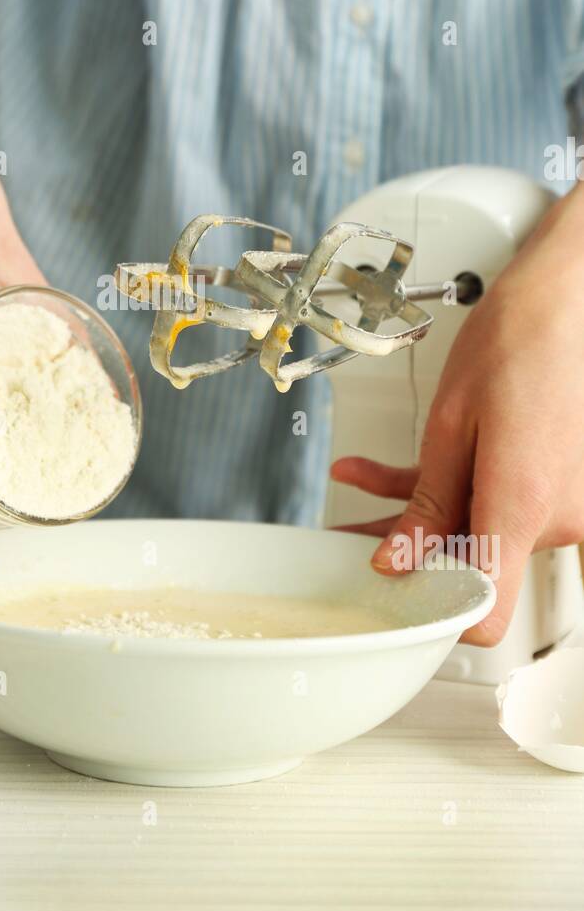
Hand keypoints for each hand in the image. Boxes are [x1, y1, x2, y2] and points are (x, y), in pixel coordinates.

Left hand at [329, 183, 583, 645]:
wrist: (571, 299)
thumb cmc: (523, 339)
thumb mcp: (451, 422)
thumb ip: (427, 501)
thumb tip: (398, 559)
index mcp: (524, 505)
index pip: (487, 610)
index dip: (435, 610)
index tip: (392, 596)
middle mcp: (556, 517)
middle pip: (473, 562)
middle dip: (408, 544)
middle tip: (348, 536)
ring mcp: (566, 504)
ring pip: (478, 524)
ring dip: (420, 508)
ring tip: (357, 484)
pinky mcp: (563, 486)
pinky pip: (498, 499)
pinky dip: (452, 487)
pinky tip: (383, 471)